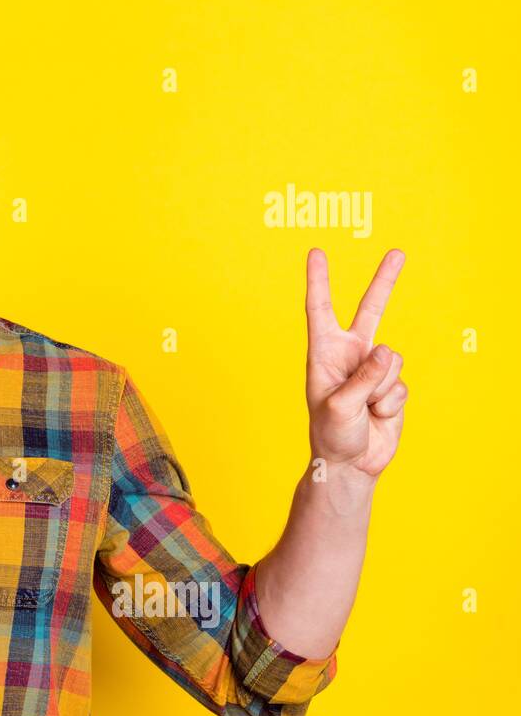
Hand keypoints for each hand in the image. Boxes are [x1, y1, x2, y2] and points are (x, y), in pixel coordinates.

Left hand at [304, 248, 406, 480]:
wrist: (350, 463)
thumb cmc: (331, 434)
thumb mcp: (339, 406)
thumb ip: (364, 378)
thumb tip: (389, 351)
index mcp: (324, 353)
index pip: (320, 310)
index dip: (319, 281)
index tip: (316, 252)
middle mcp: (349, 355)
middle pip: (370, 310)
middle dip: (385, 281)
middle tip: (398, 252)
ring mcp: (372, 369)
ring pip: (392, 360)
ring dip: (381, 388)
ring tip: (364, 408)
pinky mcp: (391, 386)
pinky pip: (400, 385)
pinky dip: (390, 403)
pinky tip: (376, 416)